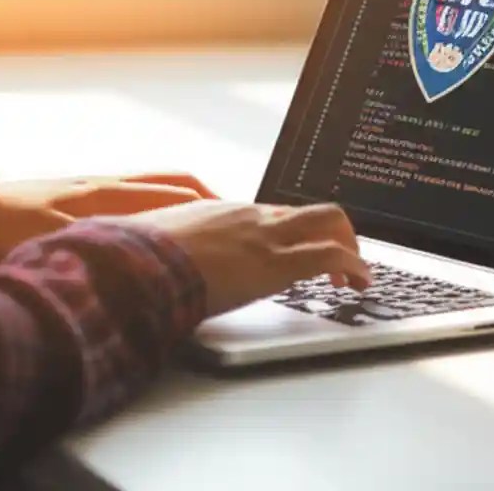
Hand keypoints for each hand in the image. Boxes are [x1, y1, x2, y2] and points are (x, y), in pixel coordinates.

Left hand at [0, 172, 215, 259]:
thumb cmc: (4, 232)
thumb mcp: (58, 240)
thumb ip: (106, 240)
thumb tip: (149, 243)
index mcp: (106, 194)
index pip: (176, 195)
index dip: (211, 208)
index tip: (237, 221)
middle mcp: (104, 185)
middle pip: (172, 184)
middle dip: (209, 198)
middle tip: (235, 217)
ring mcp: (90, 188)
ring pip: (152, 187)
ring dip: (184, 199)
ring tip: (207, 218)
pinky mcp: (74, 196)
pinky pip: (129, 195)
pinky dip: (155, 205)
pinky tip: (155, 225)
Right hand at [114, 200, 371, 316]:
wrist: (133, 265)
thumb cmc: (135, 260)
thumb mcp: (153, 247)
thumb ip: (166, 250)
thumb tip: (146, 264)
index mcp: (224, 214)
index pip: (276, 215)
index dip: (296, 235)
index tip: (299, 253)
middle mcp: (251, 216)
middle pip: (312, 211)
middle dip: (337, 234)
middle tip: (343, 262)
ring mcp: (264, 235)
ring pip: (329, 221)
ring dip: (350, 248)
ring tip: (355, 276)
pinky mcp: (274, 263)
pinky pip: (328, 254)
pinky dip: (354, 266)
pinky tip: (360, 282)